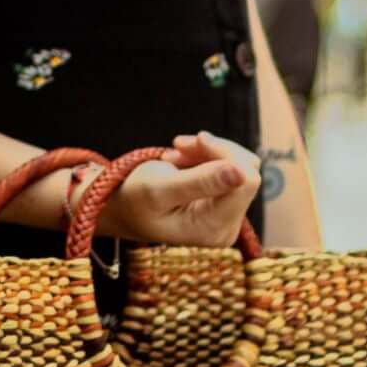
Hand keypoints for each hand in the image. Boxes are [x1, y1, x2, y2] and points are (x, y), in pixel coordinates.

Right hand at [93, 132, 260, 247]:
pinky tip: (180, 159)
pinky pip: (230, 168)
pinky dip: (206, 156)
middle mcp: (226, 227)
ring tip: (174, 153)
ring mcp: (226, 216)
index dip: (225, 152)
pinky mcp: (223, 204)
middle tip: (177, 144)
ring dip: (207, 151)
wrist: (119, 206)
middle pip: (246, 171)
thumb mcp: (159, 188)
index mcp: (214, 228)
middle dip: (213, 150)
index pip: (247, 180)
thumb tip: (241, 172)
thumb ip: (200, 181)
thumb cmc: (132, 198)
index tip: (195, 139)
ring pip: (239, 165)